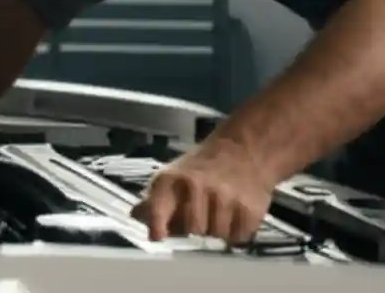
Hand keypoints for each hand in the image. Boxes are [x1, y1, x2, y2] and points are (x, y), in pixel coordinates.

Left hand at [130, 138, 274, 243]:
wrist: (244, 148)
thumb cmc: (202, 167)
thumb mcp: (173, 176)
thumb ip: (153, 201)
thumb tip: (135, 217)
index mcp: (172, 180)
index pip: (158, 208)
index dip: (156, 224)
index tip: (158, 236)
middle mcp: (197, 187)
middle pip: (191, 231)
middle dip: (195, 228)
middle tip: (200, 214)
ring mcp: (224, 198)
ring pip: (215, 236)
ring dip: (217, 230)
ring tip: (219, 210)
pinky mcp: (249, 209)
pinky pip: (237, 237)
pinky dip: (236, 231)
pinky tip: (234, 213)